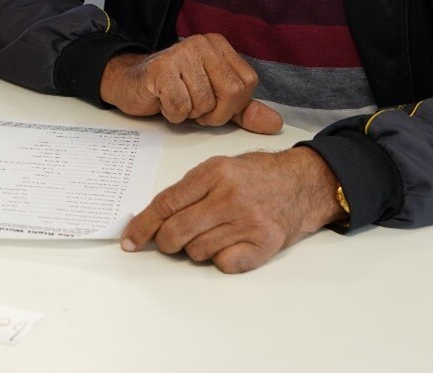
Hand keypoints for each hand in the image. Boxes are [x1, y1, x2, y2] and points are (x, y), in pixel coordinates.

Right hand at [100, 34, 282, 129]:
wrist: (131, 83)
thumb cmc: (174, 90)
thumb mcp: (215, 100)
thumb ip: (245, 110)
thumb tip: (275, 123)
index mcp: (218, 46)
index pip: (247, 84)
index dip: (233, 106)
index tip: (214, 106)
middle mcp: (201, 44)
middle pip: (231, 92)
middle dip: (214, 113)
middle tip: (196, 110)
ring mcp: (180, 53)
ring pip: (204, 102)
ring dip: (190, 114)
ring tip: (177, 102)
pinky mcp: (160, 69)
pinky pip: (181, 106)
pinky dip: (173, 114)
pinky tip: (164, 102)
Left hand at [121, 148, 342, 272]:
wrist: (302, 183)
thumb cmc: (257, 176)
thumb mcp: (220, 167)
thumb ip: (189, 190)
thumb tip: (153, 219)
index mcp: (213, 173)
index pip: (165, 204)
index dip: (143, 226)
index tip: (130, 241)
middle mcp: (229, 196)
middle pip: (176, 232)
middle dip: (165, 243)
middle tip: (170, 241)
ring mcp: (247, 222)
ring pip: (197, 251)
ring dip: (196, 249)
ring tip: (215, 233)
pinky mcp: (262, 244)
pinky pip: (222, 264)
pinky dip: (220, 259)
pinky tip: (232, 243)